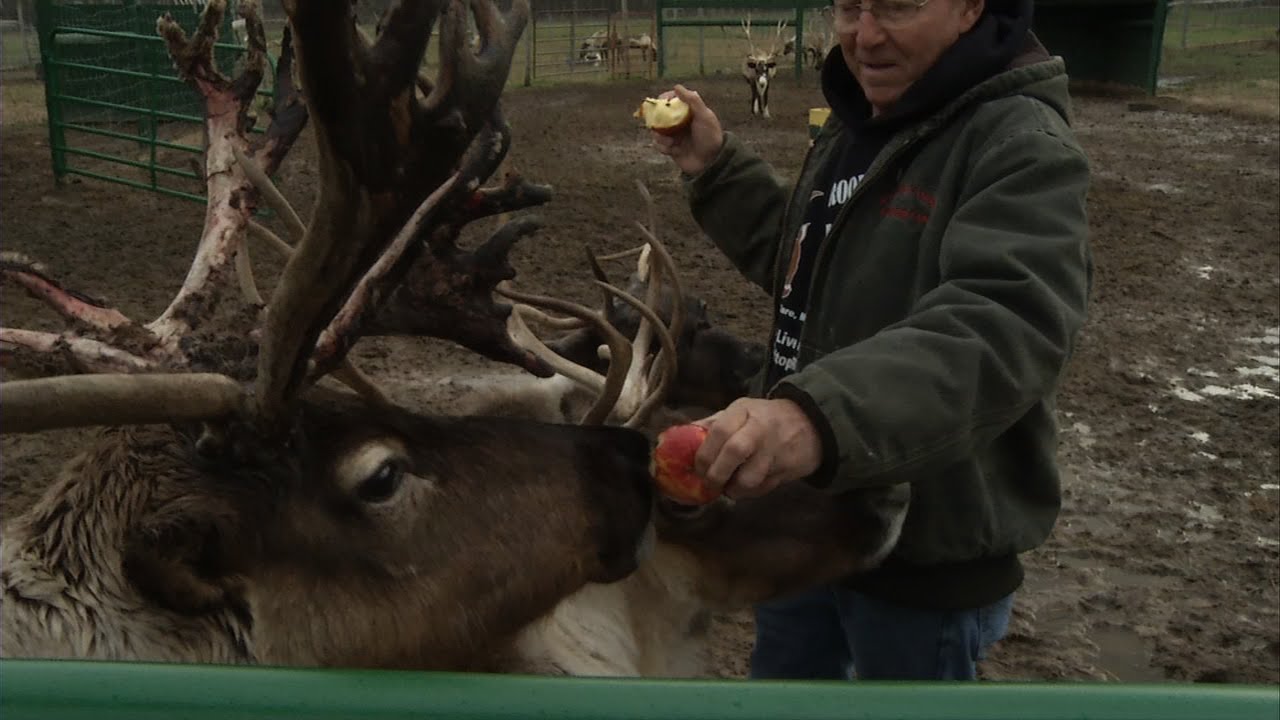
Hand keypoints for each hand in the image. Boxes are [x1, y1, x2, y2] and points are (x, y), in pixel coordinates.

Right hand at [650, 84, 723, 175]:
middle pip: (660, 115)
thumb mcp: (704, 116)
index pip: (672, 100)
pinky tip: (672, 149)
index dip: (664, 99)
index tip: (662, 102)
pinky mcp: (670, 148)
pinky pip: (658, 144)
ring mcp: (674, 135)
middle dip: (657, 119)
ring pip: (657, 130)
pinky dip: (662, 146)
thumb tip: (677, 86)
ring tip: (670, 141)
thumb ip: (693, 101)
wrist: (711, 162)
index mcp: (688, 112)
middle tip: (658, 123)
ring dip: (659, 135)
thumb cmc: (710, 137)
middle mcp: (679, 122)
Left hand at [692, 398, 822, 498]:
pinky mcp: (787, 470)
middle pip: (734, 452)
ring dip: (734, 489)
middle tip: (709, 482)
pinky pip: (762, 489)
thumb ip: (712, 424)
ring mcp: (775, 451)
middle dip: (716, 473)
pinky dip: (750, 493)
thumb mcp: (740, 411)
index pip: (719, 430)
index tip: (697, 468)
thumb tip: (679, 438)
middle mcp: (760, 429)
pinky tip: (746, 487)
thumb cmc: (764, 418)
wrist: (810, 424)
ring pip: (749, 479)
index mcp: (744, 411)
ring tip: (729, 487)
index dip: (704, 453)